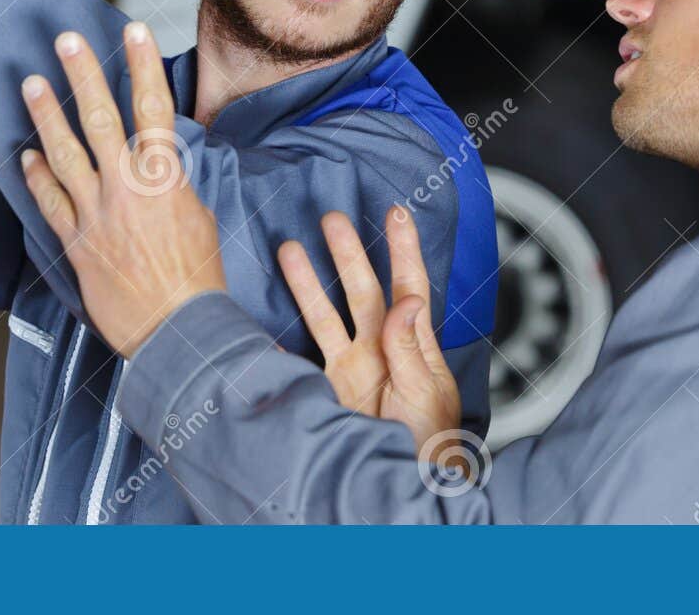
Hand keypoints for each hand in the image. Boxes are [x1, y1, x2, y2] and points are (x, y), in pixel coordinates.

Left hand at [19, 22, 226, 356]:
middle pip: (99, 119)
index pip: (153, 109)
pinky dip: (37, 175)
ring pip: (64, 153)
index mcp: (164, 179)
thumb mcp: (200, 219)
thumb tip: (162, 170)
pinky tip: (26, 154)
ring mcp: (95, 214)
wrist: (177, 331)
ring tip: (32, 82)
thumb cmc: (198, 280)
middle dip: (82, 75)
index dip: (143, 66)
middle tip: (65, 40)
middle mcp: (126, 188)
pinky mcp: (75, 243)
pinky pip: (50, 201)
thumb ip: (175, 187)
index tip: (135, 31)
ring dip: (46, 114)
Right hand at [280, 206, 460, 453]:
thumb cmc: (427, 442)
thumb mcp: (423, 392)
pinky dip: (287, 335)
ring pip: (327, 314)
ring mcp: (354, 366)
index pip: (409, 286)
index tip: (396, 213)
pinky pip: (305, 354)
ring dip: (310, 282)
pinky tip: (271, 314)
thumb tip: (408, 302)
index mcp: (413, 345)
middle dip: (348, 253)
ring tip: (290, 248)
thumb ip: (409, 348)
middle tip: (332, 219)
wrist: (404, 484)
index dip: (403, 249)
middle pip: (363, 290)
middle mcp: (381, 349)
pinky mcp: (330, 387)